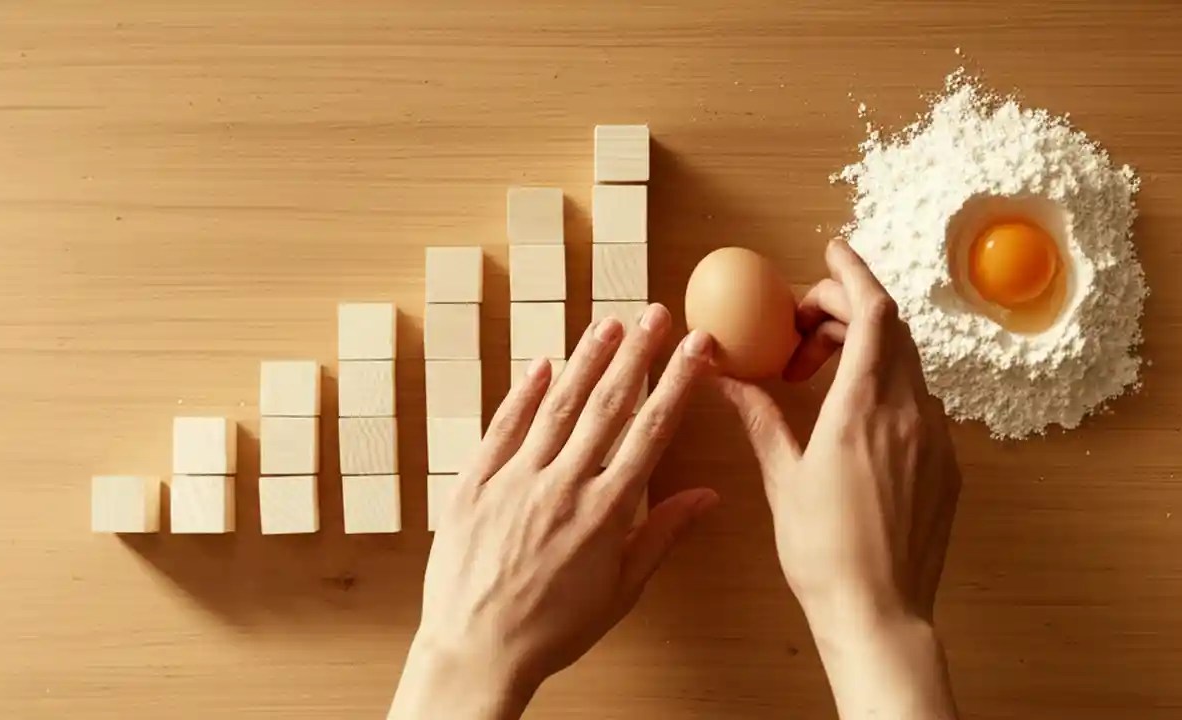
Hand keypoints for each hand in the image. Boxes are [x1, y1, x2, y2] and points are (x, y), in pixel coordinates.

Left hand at [389, 304, 719, 719]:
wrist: (476, 651)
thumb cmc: (552, 629)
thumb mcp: (621, 590)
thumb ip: (662, 534)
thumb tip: (706, 496)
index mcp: (605, 511)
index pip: (652, 430)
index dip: (678, 382)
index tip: (697, 348)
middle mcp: (563, 485)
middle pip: (608, 405)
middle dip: (638, 355)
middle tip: (657, 315)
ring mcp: (515, 479)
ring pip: (558, 406)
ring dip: (586, 360)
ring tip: (609, 325)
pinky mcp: (475, 483)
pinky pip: (503, 427)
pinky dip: (524, 393)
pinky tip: (543, 364)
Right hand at [718, 240, 961, 719]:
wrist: (879, 612)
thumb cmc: (823, 552)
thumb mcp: (782, 477)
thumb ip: (759, 417)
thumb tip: (726, 379)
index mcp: (861, 408)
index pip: (872, 312)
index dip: (852, 272)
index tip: (831, 250)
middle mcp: (907, 413)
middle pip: (890, 329)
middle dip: (846, 311)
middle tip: (802, 327)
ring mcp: (934, 438)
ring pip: (905, 365)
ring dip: (864, 350)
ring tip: (818, 376)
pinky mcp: (946, 465)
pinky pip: (917, 402)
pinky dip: (884, 386)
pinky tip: (851, 418)